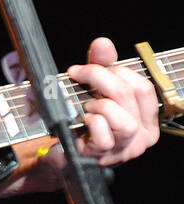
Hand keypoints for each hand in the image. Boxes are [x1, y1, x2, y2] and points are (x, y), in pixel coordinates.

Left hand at [64, 36, 159, 165]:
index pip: (143, 87)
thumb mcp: (93, 89)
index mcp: (146, 118)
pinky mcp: (105, 158)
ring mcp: (124, 150)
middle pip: (130, 97)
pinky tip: (83, 123)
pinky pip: (104, 137)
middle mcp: (142, 136)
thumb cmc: (81, 121)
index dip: (116, 71)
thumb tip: (103, 44)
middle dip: (99, 79)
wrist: (59, 150)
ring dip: (99, 106)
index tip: (87, 68)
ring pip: (124, 122)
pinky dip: (91, 124)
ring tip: (86, 108)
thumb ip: (101, 66)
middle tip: (78, 78)